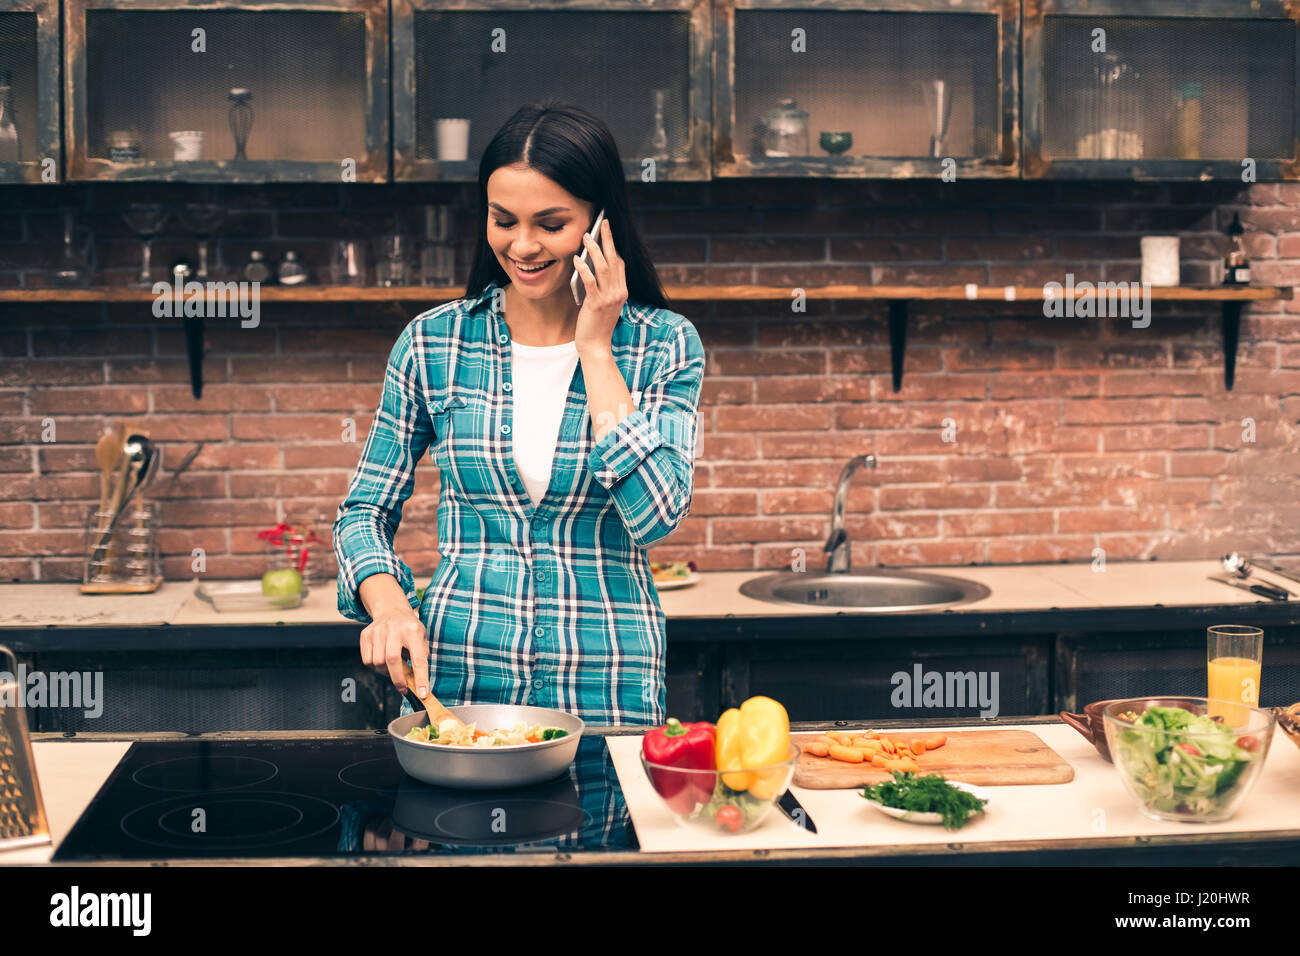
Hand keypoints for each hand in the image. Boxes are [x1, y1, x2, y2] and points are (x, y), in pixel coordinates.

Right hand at [359, 606, 429, 696]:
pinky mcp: (366, 635)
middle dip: (398, 679)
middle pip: (392, 661)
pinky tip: (382, 658)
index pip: (418, 659)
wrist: (391, 610)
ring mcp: (378, 631)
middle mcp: (394, 629)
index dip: (421, 678)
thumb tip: (418, 682)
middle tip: (403, 688)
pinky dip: (374, 666)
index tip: (423, 694)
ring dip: (386, 671)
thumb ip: (421, 657)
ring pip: (378, 662)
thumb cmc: (409, 628)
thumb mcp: (422, 638)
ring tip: (393, 666)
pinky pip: (367, 660)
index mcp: (413, 631)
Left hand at [572, 218, 626, 356]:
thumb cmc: (596, 325)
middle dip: (608, 240)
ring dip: (595, 250)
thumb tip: (590, 267)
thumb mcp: (604, 304)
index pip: (620, 264)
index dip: (614, 248)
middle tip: (603, 223)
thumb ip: (602, 287)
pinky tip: (576, 260)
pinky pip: (590, 281)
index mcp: (622, 291)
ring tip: (587, 237)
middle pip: (614, 260)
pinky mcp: (596, 303)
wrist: (596, 346)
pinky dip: (584, 268)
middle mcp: (619, 292)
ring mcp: (609, 298)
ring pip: (603, 267)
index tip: (607, 233)